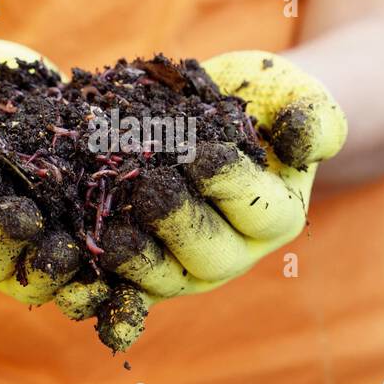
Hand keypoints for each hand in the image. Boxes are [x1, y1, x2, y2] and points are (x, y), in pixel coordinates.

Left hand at [91, 50, 346, 348]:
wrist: (221, 113)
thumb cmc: (267, 102)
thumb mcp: (300, 97)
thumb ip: (315, 119)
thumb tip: (303, 140)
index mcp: (275, 218)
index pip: (255, 208)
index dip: (226, 182)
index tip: (197, 149)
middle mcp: (232, 252)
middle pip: (206, 253)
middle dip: (176, 220)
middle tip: (148, 184)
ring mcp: (183, 267)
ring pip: (160, 277)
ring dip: (131, 258)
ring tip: (105, 229)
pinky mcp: (139, 268)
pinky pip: (118, 287)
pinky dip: (93, 284)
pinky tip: (69, 263)